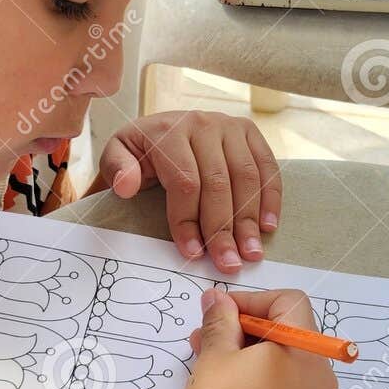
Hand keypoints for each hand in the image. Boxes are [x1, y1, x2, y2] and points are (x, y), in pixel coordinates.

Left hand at [96, 111, 281, 271]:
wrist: (161, 128)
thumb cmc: (140, 151)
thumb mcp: (117, 156)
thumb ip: (116, 169)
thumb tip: (126, 185)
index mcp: (169, 131)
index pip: (185, 182)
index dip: (189, 221)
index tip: (192, 254)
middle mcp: (203, 123)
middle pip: (218, 183)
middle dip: (223, 229)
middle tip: (228, 264)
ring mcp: (230, 126)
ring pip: (246, 178)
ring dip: (250, 220)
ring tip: (251, 253)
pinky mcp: (249, 132)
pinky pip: (267, 167)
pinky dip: (271, 198)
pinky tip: (268, 227)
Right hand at [175, 287, 338, 388]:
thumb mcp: (216, 356)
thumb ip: (221, 321)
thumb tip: (218, 300)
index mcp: (308, 352)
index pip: (290, 303)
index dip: (253, 300)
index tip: (218, 312)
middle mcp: (321, 380)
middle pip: (289, 336)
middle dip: (245, 330)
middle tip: (203, 338)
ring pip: (284, 369)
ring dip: (247, 358)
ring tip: (205, 367)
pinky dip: (257, 386)